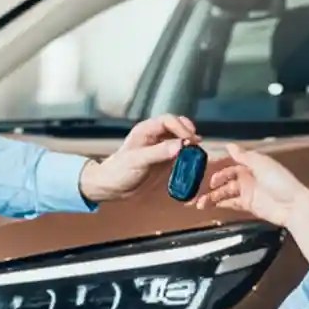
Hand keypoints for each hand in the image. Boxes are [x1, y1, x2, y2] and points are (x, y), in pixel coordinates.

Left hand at [78, 114, 200, 202]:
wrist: (111, 187)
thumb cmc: (119, 170)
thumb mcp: (138, 160)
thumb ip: (159, 152)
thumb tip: (181, 145)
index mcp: (147, 130)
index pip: (169, 120)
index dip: (181, 127)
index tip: (190, 139)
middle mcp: (155, 136)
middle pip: (177, 127)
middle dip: (188, 133)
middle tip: (197, 144)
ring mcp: (161, 148)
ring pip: (180, 140)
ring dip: (190, 144)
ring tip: (197, 152)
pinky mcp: (164, 161)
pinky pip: (180, 154)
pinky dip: (187, 156)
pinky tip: (192, 162)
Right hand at [193, 144, 308, 225]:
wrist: (293, 205)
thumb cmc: (281, 182)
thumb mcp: (261, 164)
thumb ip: (244, 156)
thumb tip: (229, 145)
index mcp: (251, 164)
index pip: (229, 163)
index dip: (217, 166)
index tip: (202, 169)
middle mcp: (248, 177)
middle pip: (225, 180)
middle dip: (211, 184)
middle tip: (196, 188)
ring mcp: (247, 192)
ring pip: (225, 193)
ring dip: (212, 197)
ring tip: (198, 202)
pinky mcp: (248, 205)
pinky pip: (231, 203)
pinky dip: (220, 204)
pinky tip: (209, 206)